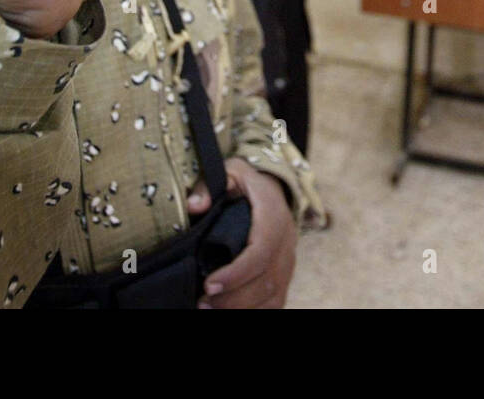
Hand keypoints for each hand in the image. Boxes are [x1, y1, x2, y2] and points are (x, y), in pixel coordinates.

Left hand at [185, 157, 296, 308]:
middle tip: (202, 304)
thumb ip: (208, 184)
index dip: (237, 273)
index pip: (261, 252)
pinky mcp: (285, 276)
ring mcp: (288, 262)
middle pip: (267, 281)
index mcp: (274, 216)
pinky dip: (256, 311)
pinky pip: (276, 302)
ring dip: (242, 309)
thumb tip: (195, 205)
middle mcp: (286, 242)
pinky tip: (230, 313)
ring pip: (273, 296)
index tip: (209, 285)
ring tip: (209, 310)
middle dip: (234, 299)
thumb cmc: (246, 184)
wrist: (274, 190)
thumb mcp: (230, 172)